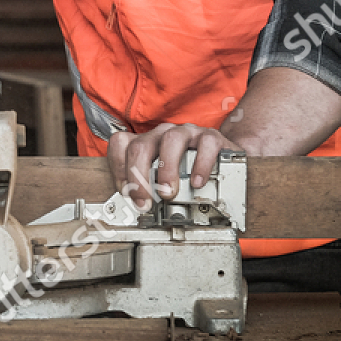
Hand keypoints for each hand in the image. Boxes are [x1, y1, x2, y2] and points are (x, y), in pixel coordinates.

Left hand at [107, 123, 243, 208]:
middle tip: (145, 202)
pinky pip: (205, 145)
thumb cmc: (188, 168)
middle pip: (141, 145)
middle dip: (139, 176)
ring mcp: (187, 132)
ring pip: (170, 140)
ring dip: (166, 170)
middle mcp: (163, 133)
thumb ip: (148, 187)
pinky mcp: (212, 137)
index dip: (118, 168)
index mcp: (147, 141)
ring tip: (168, 193)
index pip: (121, 144)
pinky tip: (197, 183)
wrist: (222, 159)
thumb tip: (136, 207)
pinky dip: (200, 165)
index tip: (125, 191)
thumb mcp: (162, 177)